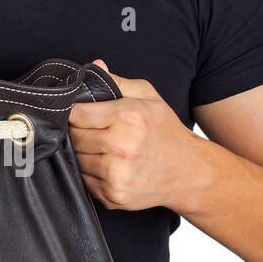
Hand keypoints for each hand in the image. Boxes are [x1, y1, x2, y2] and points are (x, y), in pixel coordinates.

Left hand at [69, 59, 206, 211]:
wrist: (189, 172)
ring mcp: (116, 174)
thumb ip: (118, 81)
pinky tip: (109, 165)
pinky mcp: (113, 195)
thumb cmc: (166, 131)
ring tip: (104, 148)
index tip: (80, 113)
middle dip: (78, 132)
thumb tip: (95, 66)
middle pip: (74, 137)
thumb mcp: (149, 97)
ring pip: (76, 160)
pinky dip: (90, 173)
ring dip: (83, 153)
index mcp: (128, 117)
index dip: (74, 112)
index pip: (76, 113)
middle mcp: (122, 147)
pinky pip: (84, 180)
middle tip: (95, 131)